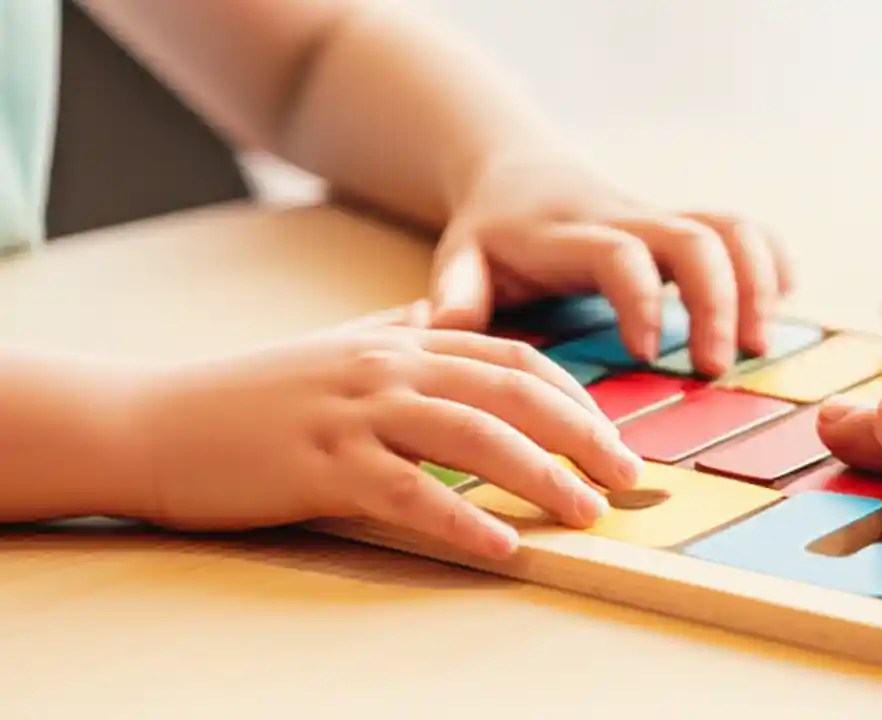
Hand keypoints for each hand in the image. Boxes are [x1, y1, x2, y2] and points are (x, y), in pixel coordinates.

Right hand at [132, 302, 641, 558]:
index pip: (511, 359)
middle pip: (511, 394)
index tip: (610, 434)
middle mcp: (387, 369)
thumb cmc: (247, 393)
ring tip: (586, 513)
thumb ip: (393, 331)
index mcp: (398, 344)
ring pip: (474, 439)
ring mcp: (355, 415)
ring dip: (541, 477)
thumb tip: (442, 316)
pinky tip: (502, 547)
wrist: (151, 420)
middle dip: (581, 433)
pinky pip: (410, 494)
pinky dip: (463, 522)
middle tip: (626, 476)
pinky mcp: (322, 466)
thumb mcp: (331, 349)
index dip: (572, 396)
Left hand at [427, 151, 793, 375]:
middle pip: (696, 237)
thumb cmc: (492, 232)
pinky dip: (772, 258)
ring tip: (759, 345)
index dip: (643, 298)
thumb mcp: (461, 257)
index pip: (622, 253)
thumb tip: (439, 334)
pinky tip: (784, 297)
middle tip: (716, 367)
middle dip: (719, 301)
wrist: (520, 174)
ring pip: (731, 228)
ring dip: (756, 283)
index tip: (648, 353)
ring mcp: (662, 221)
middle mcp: (628, 221)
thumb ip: (454, 293)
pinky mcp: (683, 226)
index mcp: (573, 235)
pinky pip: (744, 228)